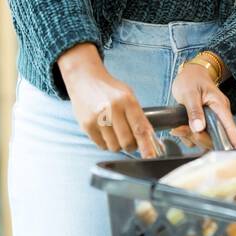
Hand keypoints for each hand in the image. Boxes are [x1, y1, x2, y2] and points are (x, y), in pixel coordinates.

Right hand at [57, 43, 163, 157]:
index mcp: (127, 100)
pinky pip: (101, 145)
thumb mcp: (128, 95)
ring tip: (113, 131)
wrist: (84, 79)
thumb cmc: (109, 89)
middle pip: (127, 142)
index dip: (147, 146)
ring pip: (114, 146)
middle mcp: (112, 109)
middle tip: (130, 141)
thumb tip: (150, 139)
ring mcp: (98, 118)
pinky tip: (103, 130)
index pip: (140, 128)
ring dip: (117, 144)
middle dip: (131, 146)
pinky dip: (105, 142)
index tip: (151, 156)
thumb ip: (139, 116)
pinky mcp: (86, 125)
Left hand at [168, 60, 235, 150]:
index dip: (234, 138)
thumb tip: (198, 128)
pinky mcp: (205, 124)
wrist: (190, 73)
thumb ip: (194, 111)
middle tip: (181, 130)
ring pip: (206, 138)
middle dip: (199, 138)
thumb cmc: (192, 79)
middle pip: (216, 137)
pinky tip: (180, 129)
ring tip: (178, 129)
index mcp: (220, 106)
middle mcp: (219, 116)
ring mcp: (212, 121)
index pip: (229, 125)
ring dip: (192, 137)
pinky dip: (189, 136)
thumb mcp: (190, 93)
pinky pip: (199, 136)